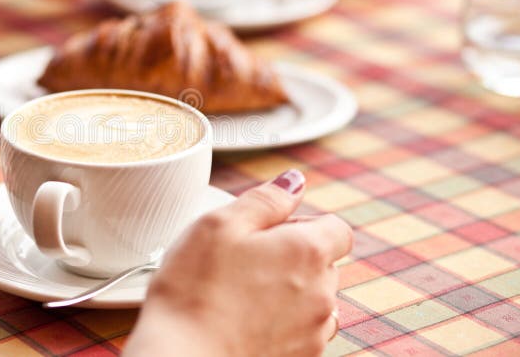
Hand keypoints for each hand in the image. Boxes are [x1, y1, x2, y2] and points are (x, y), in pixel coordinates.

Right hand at [124, 169, 352, 356]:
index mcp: (307, 250)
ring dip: (290, 292)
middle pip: (324, 264)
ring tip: (243, 294)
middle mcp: (322, 292)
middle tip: (244, 261)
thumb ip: (265, 199)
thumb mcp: (220, 223)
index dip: (302, 225)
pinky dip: (282, 323)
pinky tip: (245, 320)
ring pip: (314, 300)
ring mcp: (313, 331)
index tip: (268, 233)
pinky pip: (302, 331)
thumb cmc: (195, 289)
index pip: (336, 228)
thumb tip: (295, 181)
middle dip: (292, 257)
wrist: (183, 356)